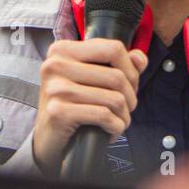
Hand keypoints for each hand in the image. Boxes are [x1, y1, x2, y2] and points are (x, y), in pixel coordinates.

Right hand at [31, 38, 147, 176]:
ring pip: (114, 98)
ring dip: (124, 115)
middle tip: (126, 108)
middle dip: (130, 96)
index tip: (129, 86)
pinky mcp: (58, 111)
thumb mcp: (95, 79)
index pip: (113, 48)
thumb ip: (120, 64)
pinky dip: (116, 127)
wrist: (48, 139)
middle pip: (117, 75)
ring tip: (119, 121)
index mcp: (63, 49)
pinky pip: (104, 115)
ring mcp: (55, 88)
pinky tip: (111, 132)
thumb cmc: (74, 105)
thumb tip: (140, 58)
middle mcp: (56, 64)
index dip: (130, 70)